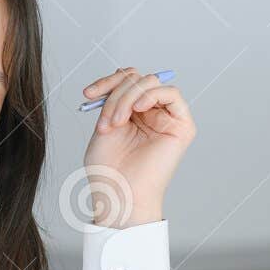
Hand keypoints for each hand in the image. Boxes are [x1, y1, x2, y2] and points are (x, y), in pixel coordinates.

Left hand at [80, 67, 196, 227]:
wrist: (118, 194)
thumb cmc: (108, 169)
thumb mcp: (104, 123)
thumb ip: (113, 98)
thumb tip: (121, 75)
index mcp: (131, 113)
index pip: (125, 80)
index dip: (107, 82)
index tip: (87, 94)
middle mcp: (150, 113)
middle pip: (136, 78)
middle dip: (115, 94)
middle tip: (106, 121)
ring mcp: (166, 118)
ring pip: (150, 83)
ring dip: (127, 98)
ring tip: (116, 123)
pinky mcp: (182, 126)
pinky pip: (172, 93)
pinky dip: (152, 95)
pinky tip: (138, 109)